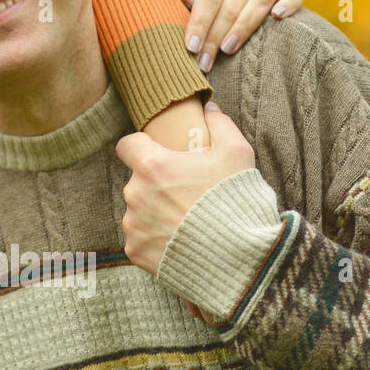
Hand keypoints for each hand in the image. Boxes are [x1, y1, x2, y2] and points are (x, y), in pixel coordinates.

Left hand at [116, 102, 254, 306]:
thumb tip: (208, 108)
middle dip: (157, 183)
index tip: (158, 153)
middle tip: (186, 192)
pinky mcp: (135, 250)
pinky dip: (156, 237)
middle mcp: (134, 193)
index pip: (127, 145)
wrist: (241, 260)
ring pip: (138, 209)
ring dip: (155, 211)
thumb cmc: (237, 202)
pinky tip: (182, 241)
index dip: (142, 146)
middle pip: (137, 180)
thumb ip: (219, 125)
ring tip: (188, 220)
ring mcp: (133, 224)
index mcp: (152, 166)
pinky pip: (140, 237)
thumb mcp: (238, 153)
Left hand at [165, 0, 302, 71]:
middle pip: (231, 6)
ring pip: (259, 2)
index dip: (199, 23)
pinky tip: (278, 16)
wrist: (218, 0)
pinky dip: (288, 3)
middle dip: (215, 37)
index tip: (191, 47)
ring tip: (228, 50)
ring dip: (243, 27)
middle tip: (204, 62)